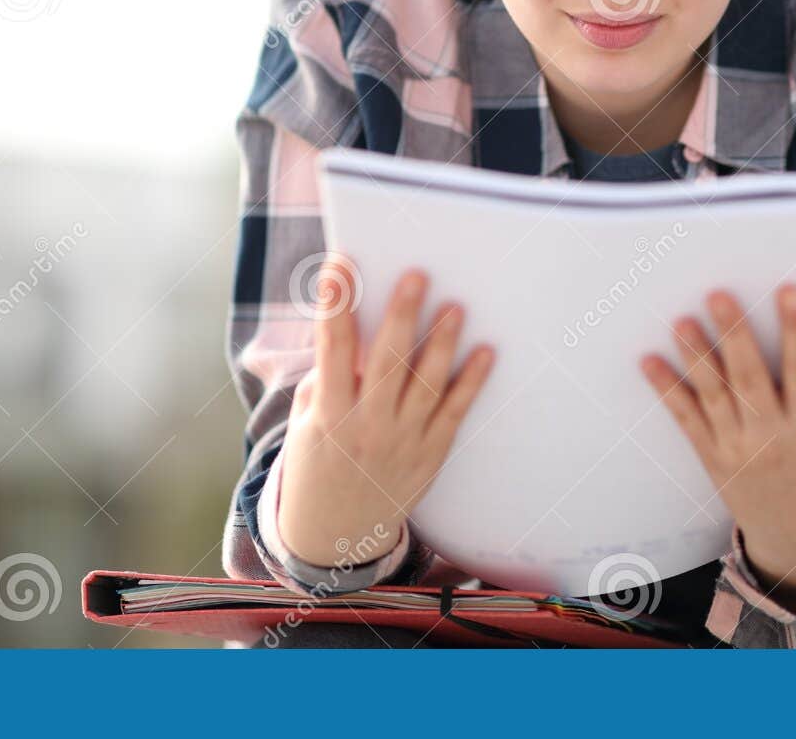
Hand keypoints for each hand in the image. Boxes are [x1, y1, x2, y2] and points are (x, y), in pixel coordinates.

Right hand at [277, 258, 495, 572]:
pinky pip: (454, 412)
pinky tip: (485, 353)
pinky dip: (471, 382)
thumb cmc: (319, 458)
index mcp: (328, 412)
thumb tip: (362, 326)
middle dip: (401, 315)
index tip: (340, 264)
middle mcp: (366, 426)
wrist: (335, 531)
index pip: (331, 347)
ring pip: (427, 385)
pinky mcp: (430, 454)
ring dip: (442, 343)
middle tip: (416, 274)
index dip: (335, 303)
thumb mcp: (309, 419)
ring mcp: (401, 441)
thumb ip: (332, 376)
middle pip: (387, 362)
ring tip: (456, 307)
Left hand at [640, 283, 795, 618]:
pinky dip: (667, 391)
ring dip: (695, 357)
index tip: (790, 291)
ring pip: (713, 397)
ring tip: (681, 320)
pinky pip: (687, 421)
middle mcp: (775, 438)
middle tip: (718, 293)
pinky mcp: (713, 460)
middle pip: (750, 379)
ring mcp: (740, 450)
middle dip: (735, 334)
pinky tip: (649, 362)